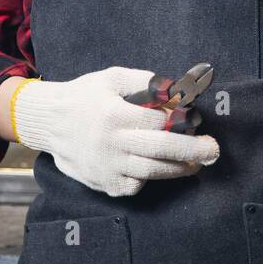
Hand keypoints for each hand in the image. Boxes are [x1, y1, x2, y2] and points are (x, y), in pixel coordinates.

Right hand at [10, 66, 219, 197]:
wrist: (48, 122)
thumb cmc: (85, 95)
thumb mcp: (113, 77)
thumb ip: (146, 81)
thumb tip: (178, 89)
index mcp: (114, 114)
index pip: (158, 121)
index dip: (182, 120)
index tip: (196, 119)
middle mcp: (110, 143)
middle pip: (161, 149)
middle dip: (192, 150)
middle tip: (214, 150)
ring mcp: (106, 166)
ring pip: (151, 172)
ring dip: (179, 169)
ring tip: (197, 163)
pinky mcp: (103, 183)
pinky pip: (135, 186)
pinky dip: (151, 179)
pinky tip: (160, 168)